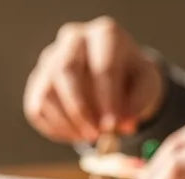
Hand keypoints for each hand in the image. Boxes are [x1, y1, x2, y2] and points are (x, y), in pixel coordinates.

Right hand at [23, 16, 163, 141]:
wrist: (117, 76)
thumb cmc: (133, 79)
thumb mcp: (146, 86)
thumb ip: (138, 103)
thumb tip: (122, 125)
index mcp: (106, 34)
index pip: (103, 65)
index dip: (107, 99)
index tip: (113, 126)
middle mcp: (74, 39)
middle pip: (67, 70)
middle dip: (81, 109)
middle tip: (95, 135)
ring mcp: (51, 57)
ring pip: (48, 91)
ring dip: (67, 122)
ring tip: (88, 138)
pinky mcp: (38, 80)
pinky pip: (37, 107)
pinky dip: (54, 128)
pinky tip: (75, 135)